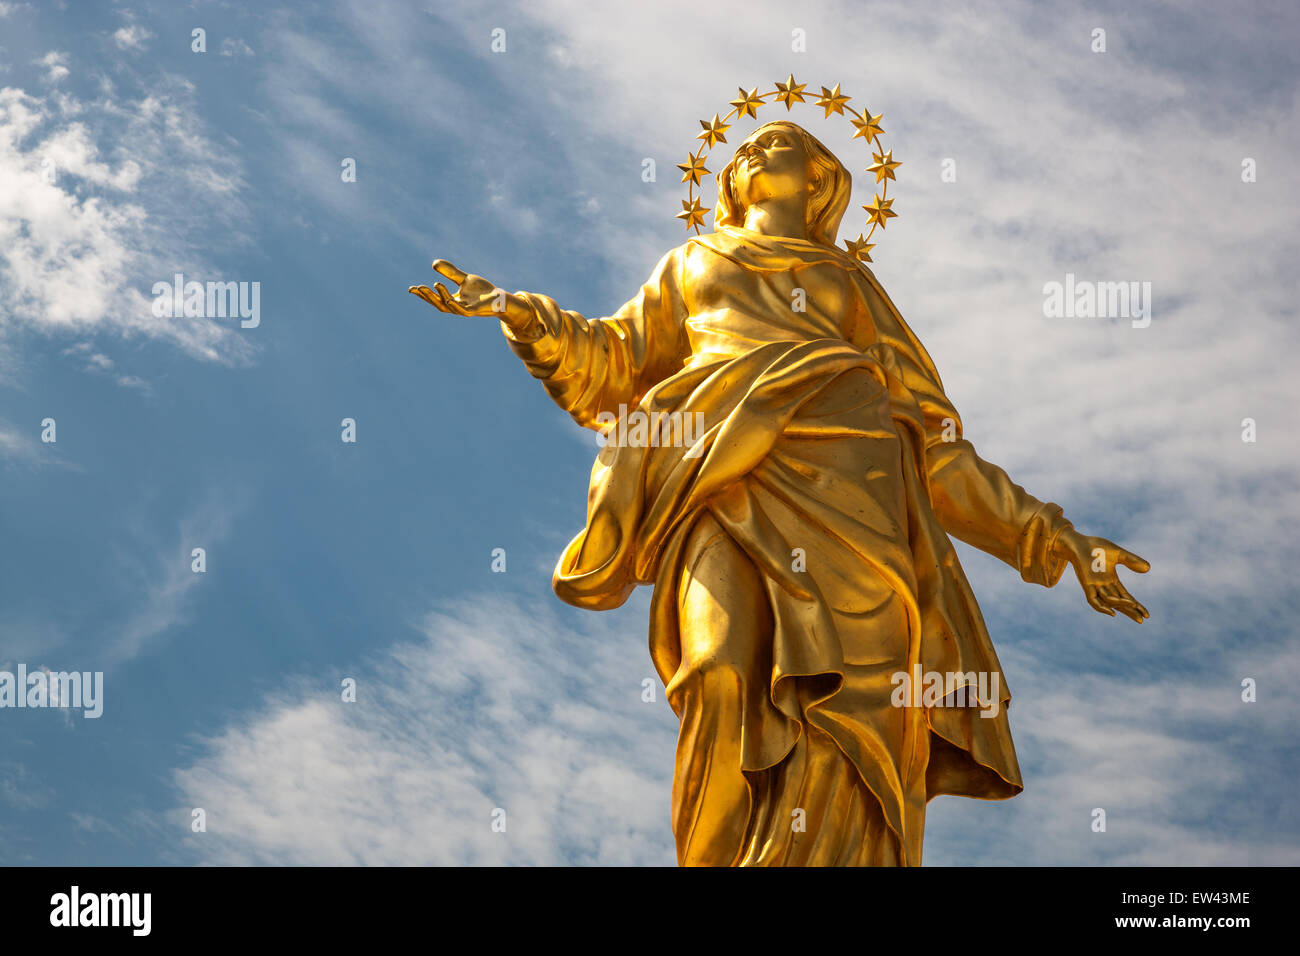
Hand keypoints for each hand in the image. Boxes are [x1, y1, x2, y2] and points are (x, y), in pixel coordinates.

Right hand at [408, 260, 532, 328]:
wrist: (499, 299)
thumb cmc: (482, 291)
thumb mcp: (464, 279)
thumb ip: (450, 272)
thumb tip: (434, 263)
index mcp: (452, 300)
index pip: (434, 298)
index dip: (423, 294)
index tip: (411, 288)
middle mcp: (456, 307)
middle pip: (437, 303)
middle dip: (427, 297)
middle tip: (416, 288)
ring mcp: (464, 310)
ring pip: (448, 305)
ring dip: (440, 296)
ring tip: (433, 285)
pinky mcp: (474, 311)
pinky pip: (462, 310)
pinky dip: (454, 305)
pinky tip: (448, 299)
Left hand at [1054, 528, 1149, 621]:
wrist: (1077, 542)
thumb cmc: (1095, 547)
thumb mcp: (1118, 554)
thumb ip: (1131, 561)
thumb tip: (1148, 569)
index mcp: (1111, 580)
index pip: (1125, 596)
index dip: (1135, 605)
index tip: (1146, 614)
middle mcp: (1104, 585)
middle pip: (1119, 602)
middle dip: (1131, 611)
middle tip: (1142, 620)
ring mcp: (1095, 585)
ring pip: (1109, 601)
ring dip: (1122, 604)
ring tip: (1134, 606)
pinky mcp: (1086, 584)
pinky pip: (1093, 600)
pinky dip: (1102, 607)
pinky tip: (1112, 612)